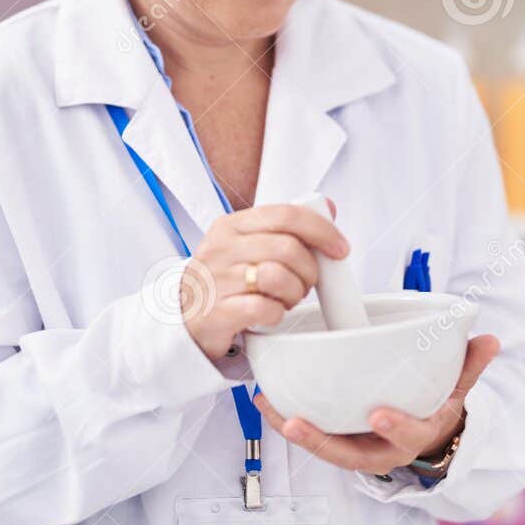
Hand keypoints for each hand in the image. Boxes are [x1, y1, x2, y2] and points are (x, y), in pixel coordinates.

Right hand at [181, 200, 348, 361]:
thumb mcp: (248, 244)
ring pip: (278, 277)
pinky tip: (271, 313)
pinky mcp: (216, 313)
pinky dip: (277, 313)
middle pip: (287, 248)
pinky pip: (264, 308)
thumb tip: (328, 207)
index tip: (340, 248)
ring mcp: (216, 280)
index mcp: (231, 225)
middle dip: (309, 270)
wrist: (183, 317)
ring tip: (287, 298)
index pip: (286, 215)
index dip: (322, 230)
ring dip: (295, 293)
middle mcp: (221, 248)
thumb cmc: (224, 278)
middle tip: (306, 282)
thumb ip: (285, 227)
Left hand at [255, 333, 500, 475]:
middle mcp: (383, 450)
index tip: (379, 415)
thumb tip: (489, 340)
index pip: (408, 436)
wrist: (423, 434)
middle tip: (297, 423)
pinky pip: (311, 436)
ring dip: (296, 432)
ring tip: (272, 410)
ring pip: (324, 448)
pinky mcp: (336, 442)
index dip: (395, 428)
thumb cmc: (436, 405)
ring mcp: (357, 449)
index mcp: (417, 434)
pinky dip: (287, 420)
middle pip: (351, 454)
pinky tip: (267, 400)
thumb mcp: (456, 387)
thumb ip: (469, 364)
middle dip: (323, 442)